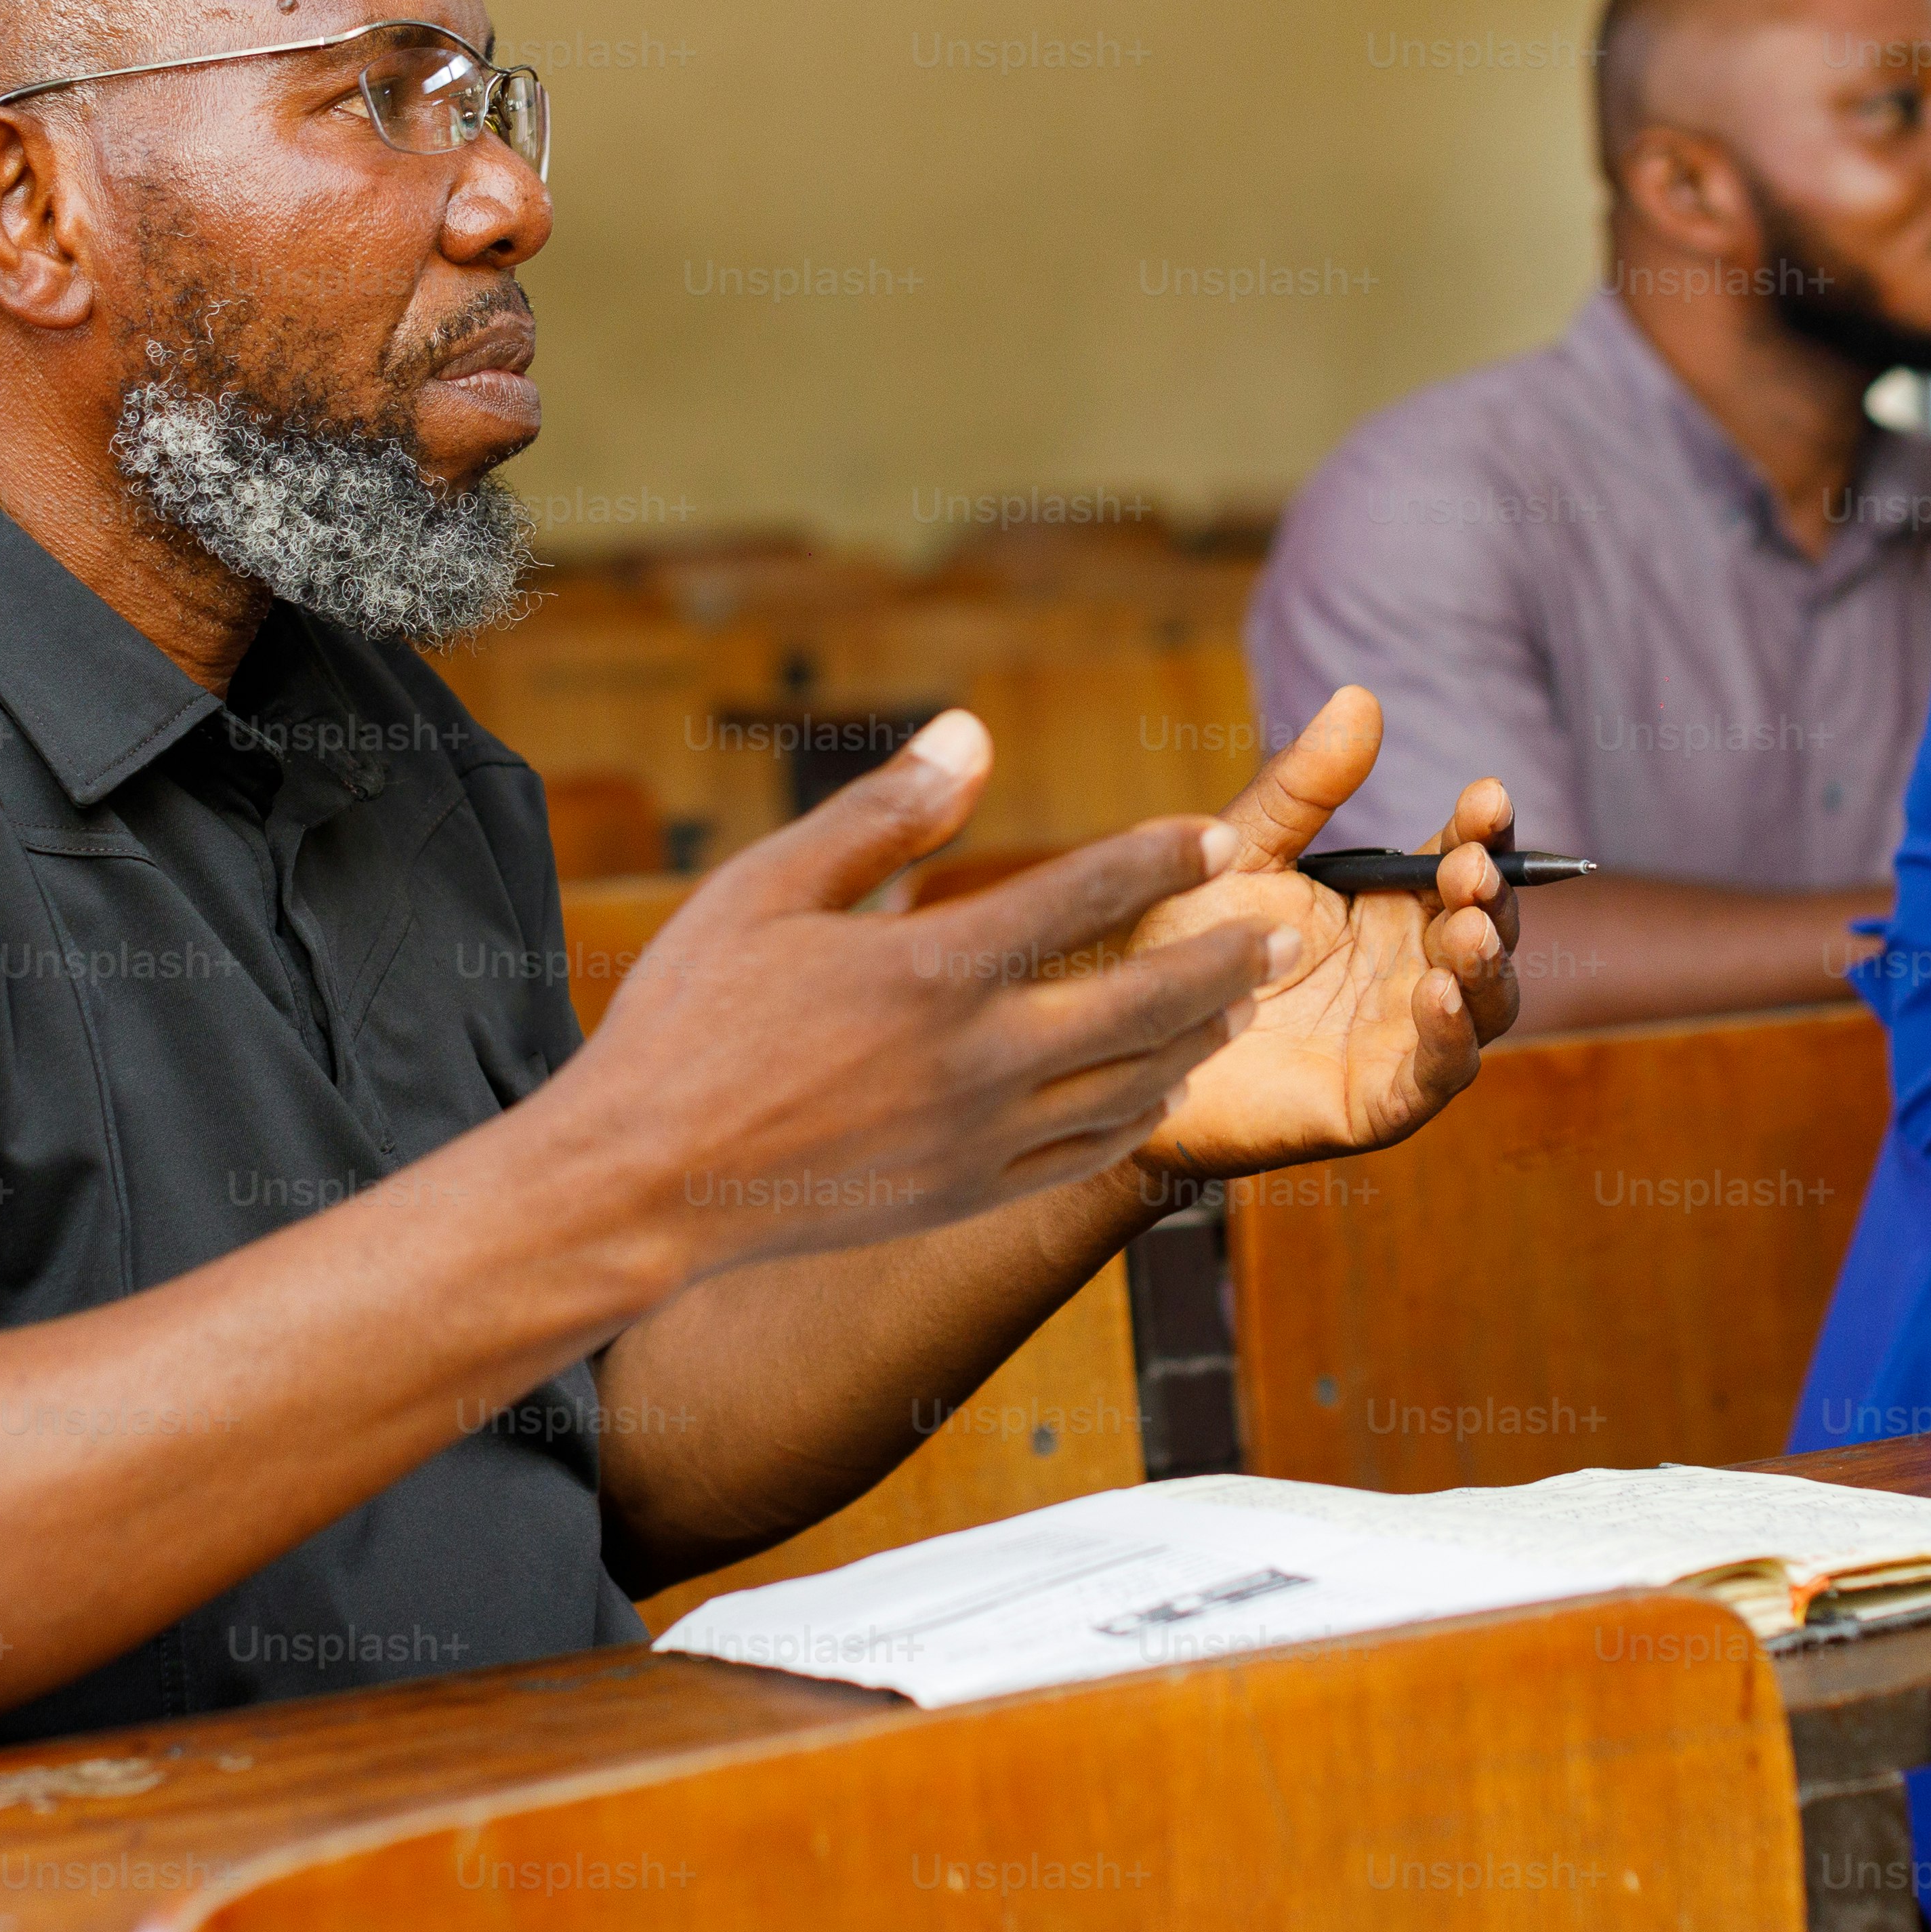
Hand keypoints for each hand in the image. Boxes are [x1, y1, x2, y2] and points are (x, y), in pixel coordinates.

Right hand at [560, 710, 1286, 1269]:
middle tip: (1288, 929)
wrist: (642, 1183)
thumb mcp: (767, 892)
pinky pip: (1087, 1155)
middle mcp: (974, 1060)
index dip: (1159, 861)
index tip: (1217, 837)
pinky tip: (1165, 1091)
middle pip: (1141, 1001)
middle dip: (1226, 959)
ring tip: (1246, 1003)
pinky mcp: (963, 1196)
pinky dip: (1142, 1117)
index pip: (1080, 896)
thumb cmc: (690, 1020)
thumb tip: (975, 735)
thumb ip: (882, 816)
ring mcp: (977, 1140)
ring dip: (1200, 1039)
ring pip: (1130, 1084)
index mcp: (930, 970)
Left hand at [1122, 686, 1516, 1177]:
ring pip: (1485, 1002)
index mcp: (1388, 904)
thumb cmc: (1184, 947)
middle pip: (1486, 926)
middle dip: (1489, 893)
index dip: (1482, 828)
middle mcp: (1410, 966)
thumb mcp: (1242, 852)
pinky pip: (1437, 1075)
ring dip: (1487, 964)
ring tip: (1466, 930)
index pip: (1461, 856)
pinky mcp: (1379, 1100)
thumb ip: (1301, 789)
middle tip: (1469, 867)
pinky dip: (1451, 1039)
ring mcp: (1402, 1036)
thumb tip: (1360, 696)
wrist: (1124, 1048)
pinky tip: (1439, 997)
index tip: (1486, 794)